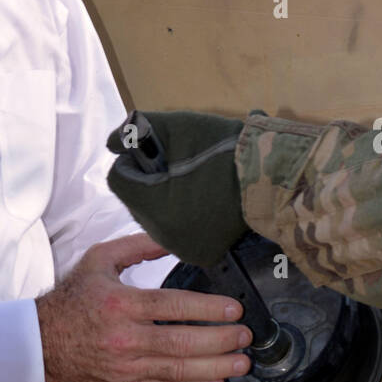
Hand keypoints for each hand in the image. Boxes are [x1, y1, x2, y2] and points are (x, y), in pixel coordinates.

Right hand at [36, 233, 252, 381]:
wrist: (41, 342)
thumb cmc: (74, 298)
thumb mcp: (101, 260)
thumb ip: (138, 246)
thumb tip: (173, 237)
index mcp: (120, 303)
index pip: (172, 306)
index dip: (207, 309)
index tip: (234, 309)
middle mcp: (124, 338)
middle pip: (180, 342)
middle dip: (219, 340)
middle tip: (245, 335)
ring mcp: (124, 367)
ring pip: (177, 370)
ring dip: (214, 367)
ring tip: (241, 361)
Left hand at [106, 109, 247, 266]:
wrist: (269, 176)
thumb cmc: (221, 148)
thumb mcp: (175, 127)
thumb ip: (135, 132)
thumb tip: (113, 144)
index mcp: (153, 204)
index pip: (119, 180)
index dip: (133, 162)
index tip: (155, 154)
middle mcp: (163, 233)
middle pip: (135, 202)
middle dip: (146, 184)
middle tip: (176, 167)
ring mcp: (183, 247)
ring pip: (155, 219)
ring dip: (163, 201)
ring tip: (191, 183)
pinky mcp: (201, 254)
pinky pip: (177, 233)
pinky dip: (181, 217)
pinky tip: (200, 201)